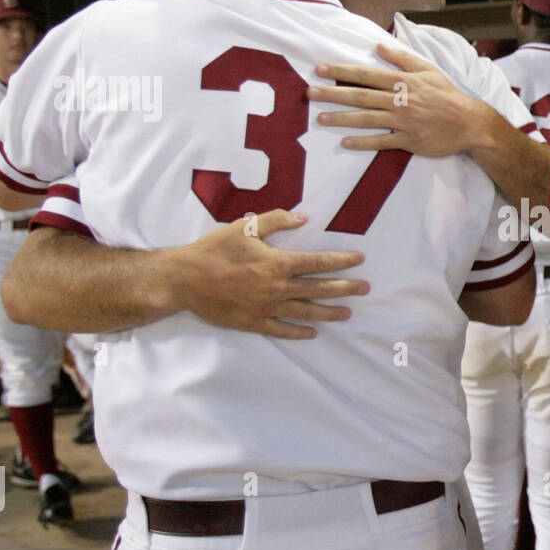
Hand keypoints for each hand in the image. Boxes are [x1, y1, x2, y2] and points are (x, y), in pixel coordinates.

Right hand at [165, 209, 368, 339]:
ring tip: (347, 312)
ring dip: (329, 312)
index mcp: (277, 263)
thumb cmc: (214, 250)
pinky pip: (282, 330)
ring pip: (306, 312)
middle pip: (319, 288)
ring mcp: (267, 308)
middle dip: (345, 288)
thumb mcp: (244, 228)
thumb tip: (303, 216)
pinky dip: (299, 332)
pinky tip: (313, 333)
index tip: (359, 260)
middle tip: (365, 289)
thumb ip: (275, 220)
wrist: (184, 279)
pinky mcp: (254, 322)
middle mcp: (277, 288)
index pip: (318, 262)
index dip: (342, 261)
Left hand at [310, 44, 487, 156]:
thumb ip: (402, 58)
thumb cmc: (447, 94)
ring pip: (366, 119)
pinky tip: (345, 142)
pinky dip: (363, 142)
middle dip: (333, 93)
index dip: (341, 71)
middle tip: (310, 92)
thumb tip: (378, 45)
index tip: (320, 69)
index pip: (366, 74)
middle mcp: (398, 100)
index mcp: (402, 82)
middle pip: (360, 96)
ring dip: (341, 118)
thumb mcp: (428, 70)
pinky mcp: (407, 140)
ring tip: (320, 117)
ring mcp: (402, 121)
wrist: (468, 122)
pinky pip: (381, 142)